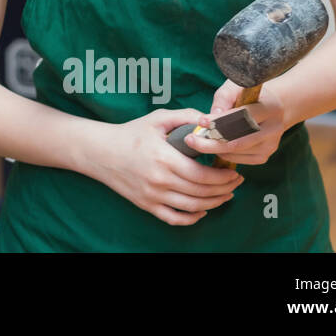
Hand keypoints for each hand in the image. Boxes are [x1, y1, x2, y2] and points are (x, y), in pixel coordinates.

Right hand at [85, 108, 242, 225]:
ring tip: (225, 195)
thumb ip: (186, 117)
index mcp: (164, 158)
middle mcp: (159, 180)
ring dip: (214, 203)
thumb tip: (212, 121)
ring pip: (192, 207)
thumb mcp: (157, 119)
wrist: (100, 151)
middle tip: (235, 182)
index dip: (223, 177)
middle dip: (224, 189)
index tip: (234, 171)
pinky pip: (174, 219)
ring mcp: (152, 196)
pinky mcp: (146, 205)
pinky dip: (192, 218)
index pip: (202, 175)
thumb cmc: (130, 133)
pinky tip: (202, 210)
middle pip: (201, 193)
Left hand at [188, 81, 292, 166]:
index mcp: (270, 108)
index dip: (221, 121)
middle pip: (238, 141)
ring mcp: (270, 145)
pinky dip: (223, 153)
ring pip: (236, 152)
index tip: (201, 122)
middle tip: (190, 140)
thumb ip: (224, 97)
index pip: (243, 117)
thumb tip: (213, 117)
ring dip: (214, 148)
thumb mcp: (237, 86)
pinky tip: (216, 144)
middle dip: (211, 143)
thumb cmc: (250, 94)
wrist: (274, 107)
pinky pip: (239, 159)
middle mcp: (273, 129)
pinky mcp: (264, 156)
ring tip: (199, 140)